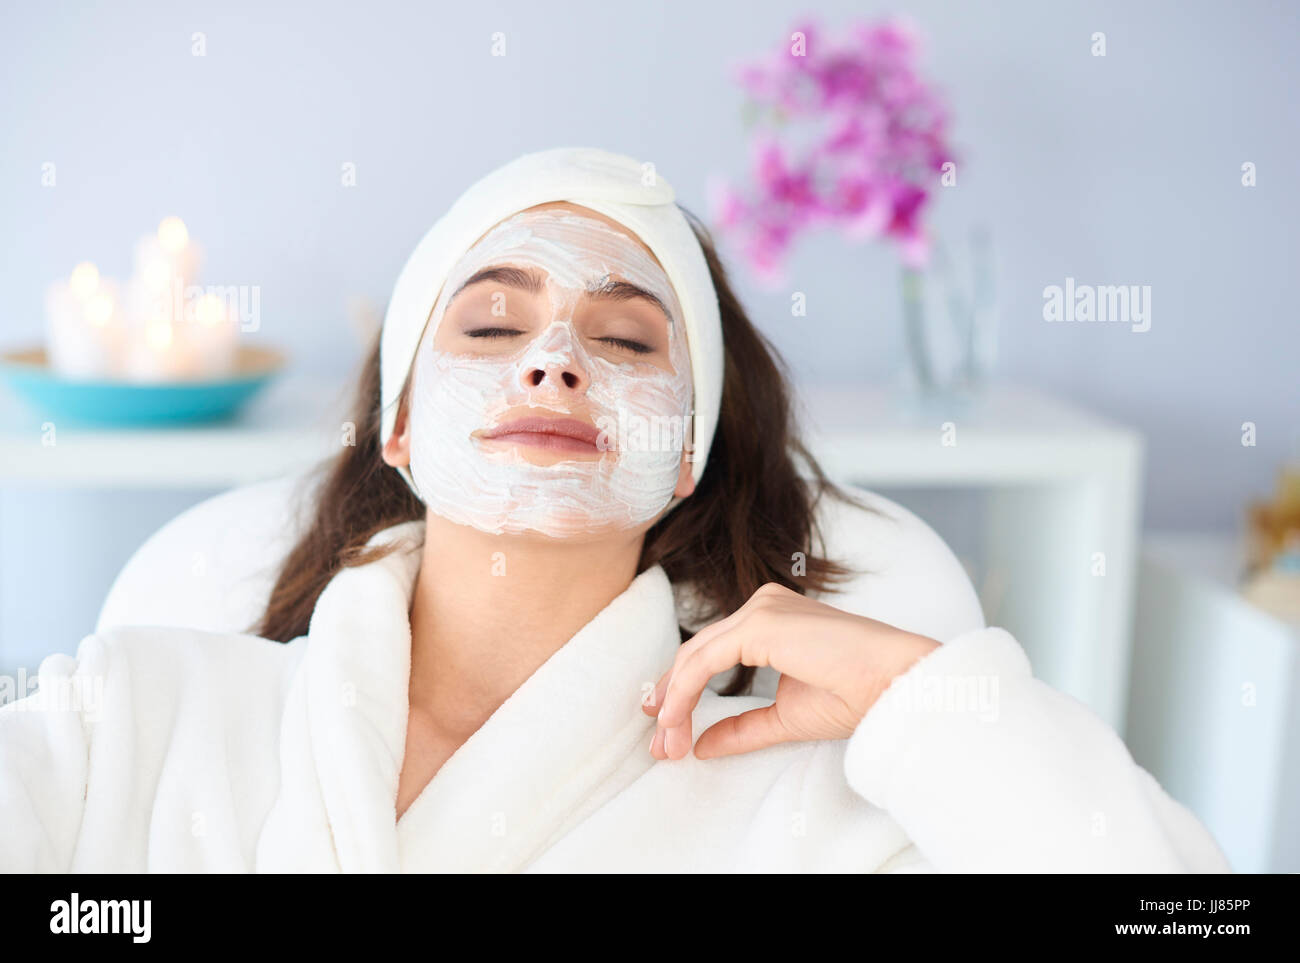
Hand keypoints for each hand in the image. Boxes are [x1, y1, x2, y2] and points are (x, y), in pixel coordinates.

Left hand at [643, 582, 940, 760]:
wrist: (895, 684)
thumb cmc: (855, 696)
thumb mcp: (785, 717)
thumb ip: (742, 728)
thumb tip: (701, 745)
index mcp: (771, 619)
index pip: (710, 653)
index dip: (681, 691)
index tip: (667, 729)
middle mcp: (762, 606)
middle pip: (696, 653)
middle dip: (670, 700)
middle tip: (658, 745)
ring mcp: (760, 609)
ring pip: (694, 656)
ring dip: (673, 702)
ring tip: (666, 744)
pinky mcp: (760, 623)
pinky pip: (704, 660)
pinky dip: (683, 693)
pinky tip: (674, 722)